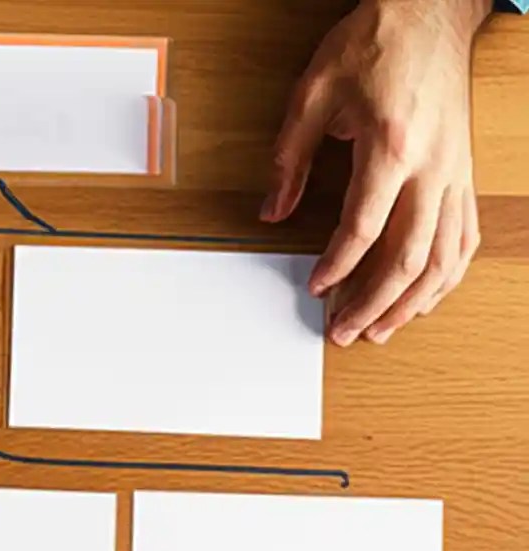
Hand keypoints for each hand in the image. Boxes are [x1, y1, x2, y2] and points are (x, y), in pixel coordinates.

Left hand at [262, 0, 489, 345]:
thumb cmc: (373, 45)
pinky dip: (447, 274)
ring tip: (381, 329)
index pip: (363, 228)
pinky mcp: (465, 171)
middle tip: (344, 330)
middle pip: (408, 255)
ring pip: (444, 256)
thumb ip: (289, 158)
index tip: (316, 290)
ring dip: (413, 301)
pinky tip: (426, 296)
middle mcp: (432, 167)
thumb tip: (272, 211)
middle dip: (373, 302)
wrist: (430, 11)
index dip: (337, 266)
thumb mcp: (312, 94)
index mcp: (390, 147)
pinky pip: (465, 235)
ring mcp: (456, 172)